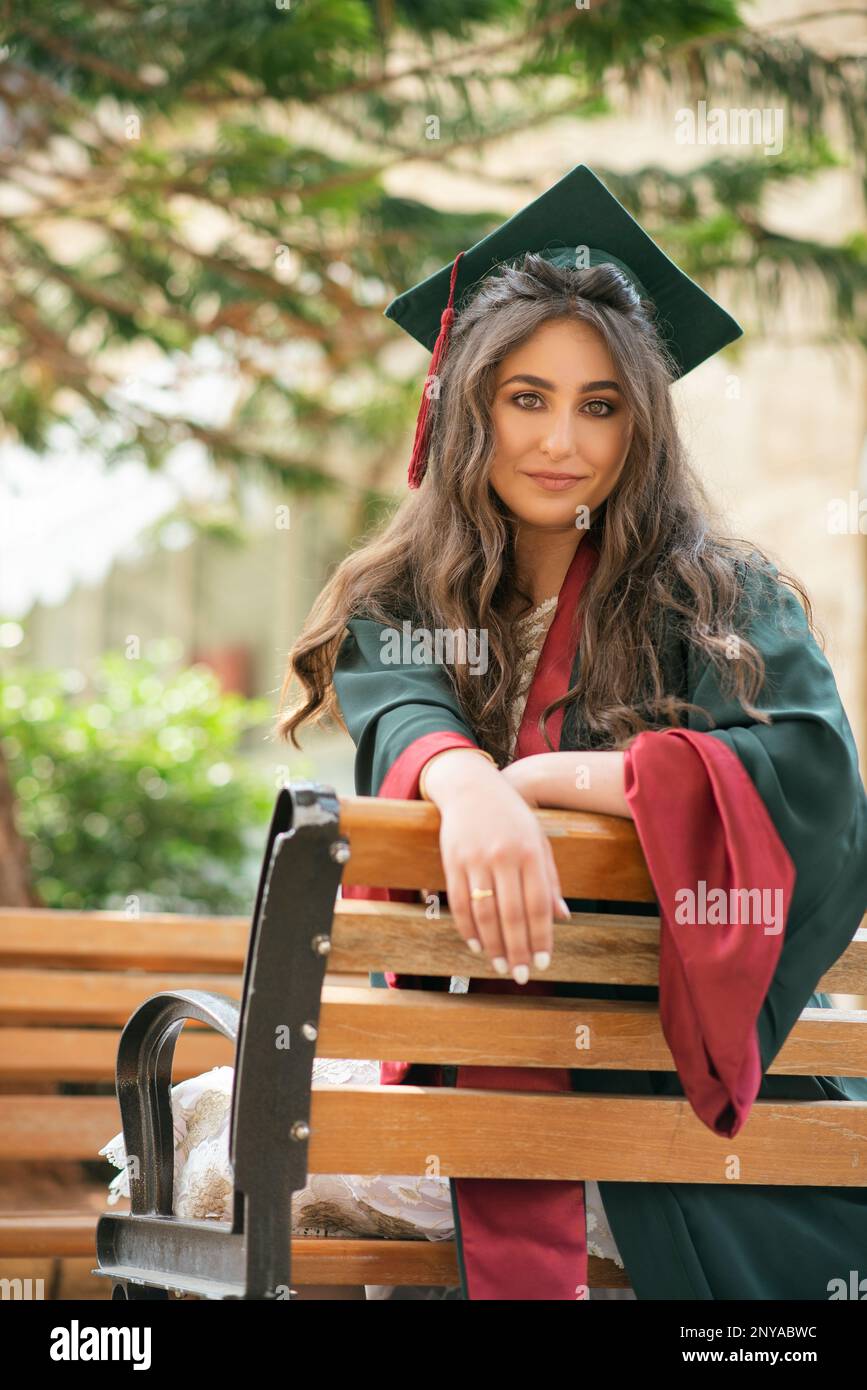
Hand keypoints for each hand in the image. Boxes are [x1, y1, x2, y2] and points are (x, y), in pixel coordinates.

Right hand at [419, 750, 569, 983]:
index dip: (541, 937)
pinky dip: (468, 928)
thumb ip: (550, 880)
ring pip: (485, 913)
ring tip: (500, 966)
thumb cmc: (512, 817)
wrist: (472, 786)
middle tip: (519, 975)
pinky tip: (476, 945)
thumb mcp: (539, 841)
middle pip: (512, 914)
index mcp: (531, 852)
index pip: (538, 904)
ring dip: (493, 945)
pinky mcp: (452, 861)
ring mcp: (475, 859)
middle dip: (517, 949)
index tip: (542, 962)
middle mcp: (504, 856)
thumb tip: (563, 918)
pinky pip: (460, 902)